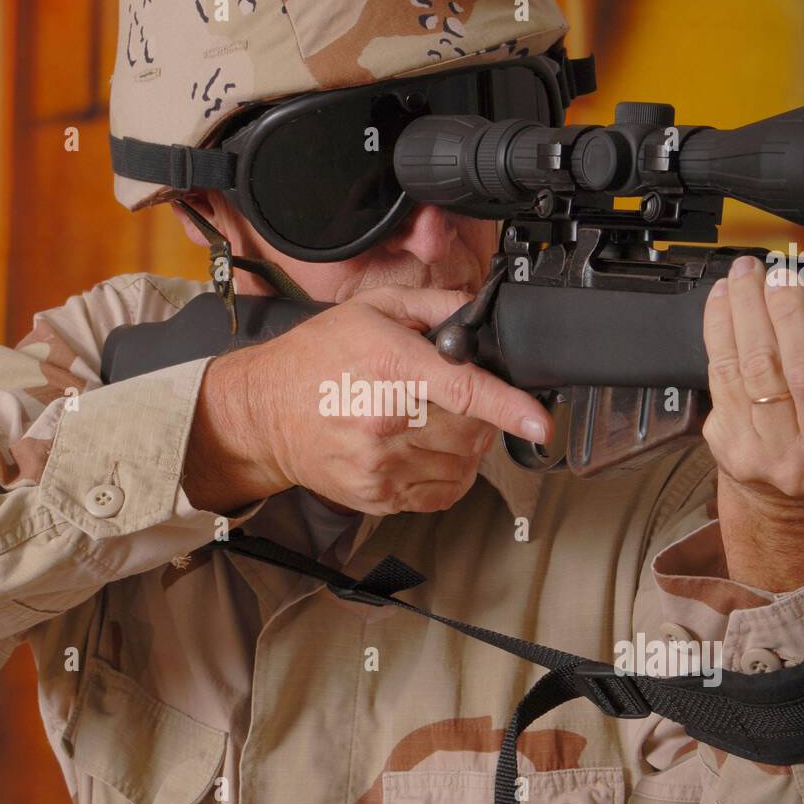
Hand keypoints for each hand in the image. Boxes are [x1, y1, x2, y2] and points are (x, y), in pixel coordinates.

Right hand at [185, 287, 553, 515]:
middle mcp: (385, 422)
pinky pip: (440, 494)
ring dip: (465, 448)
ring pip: (462, 466)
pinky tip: (424, 452)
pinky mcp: (377, 496)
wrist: (263, 414)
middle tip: (453, 400)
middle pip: (472, 432)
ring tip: (431, 424)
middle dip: (480, 417)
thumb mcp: (371, 310)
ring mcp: (380, 466)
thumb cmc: (314, 359)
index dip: (510, 408)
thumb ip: (434, 307)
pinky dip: (449, 475)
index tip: (540, 423)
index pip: (464, 391)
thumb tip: (479, 311)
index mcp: (389, 368)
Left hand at [702, 255, 803, 589]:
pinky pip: (716, 382)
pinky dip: (717, 341)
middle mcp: (788, 451)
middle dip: (757, 309)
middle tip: (755, 271)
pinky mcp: (722, 443)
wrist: (792, 502)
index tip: (787, 280)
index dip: (792, 319)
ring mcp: (750, 449)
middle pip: (764, 365)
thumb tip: (796, 298)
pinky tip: (719, 311)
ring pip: (732, 371)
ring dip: (730, 318)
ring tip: (735, 282)